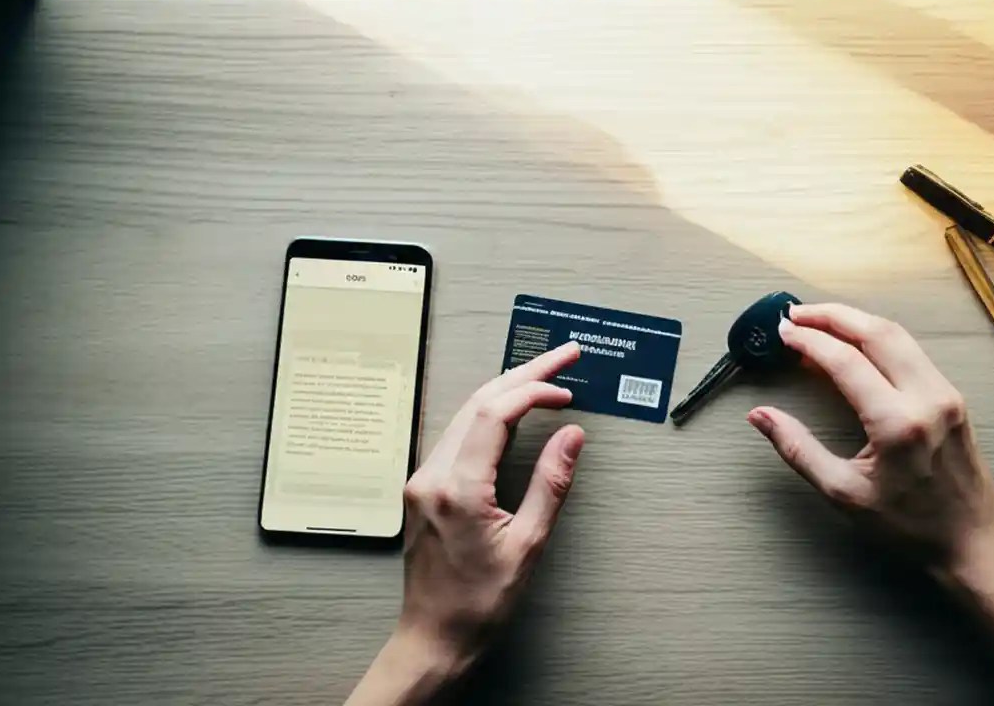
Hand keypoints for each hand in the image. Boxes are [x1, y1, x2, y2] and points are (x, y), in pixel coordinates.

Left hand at [401, 342, 584, 673]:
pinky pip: (458, 435)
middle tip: (564, 356)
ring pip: (466, 414)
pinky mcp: (423, 488)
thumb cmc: (478, 603)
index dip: (534, 391)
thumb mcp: (527, 545)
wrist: (433, 638)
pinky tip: (513, 410)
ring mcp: (422, 480)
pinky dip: (490, 414)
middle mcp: (431, 476)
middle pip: (479, 403)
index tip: (567, 390)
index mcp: (456, 488)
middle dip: (524, 374)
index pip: (495, 413)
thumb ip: (551, 484)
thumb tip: (572, 436)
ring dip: (507, 390)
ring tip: (546, 375)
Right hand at [747, 303, 993, 578]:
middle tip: (796, 314)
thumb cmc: (910, 527)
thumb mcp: (843, 493)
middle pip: (876, 332)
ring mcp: (945, 394)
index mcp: (897, 424)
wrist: (973, 543)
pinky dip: (878, 338)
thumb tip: (761, 417)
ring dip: (856, 321)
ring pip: (898, 335)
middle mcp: (927, 399)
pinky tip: (855, 345)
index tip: (783, 333)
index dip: (809, 341)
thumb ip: (798, 449)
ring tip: (819, 321)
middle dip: (831, 315)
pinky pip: (912, 352)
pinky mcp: (953, 397)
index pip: (846, 362)